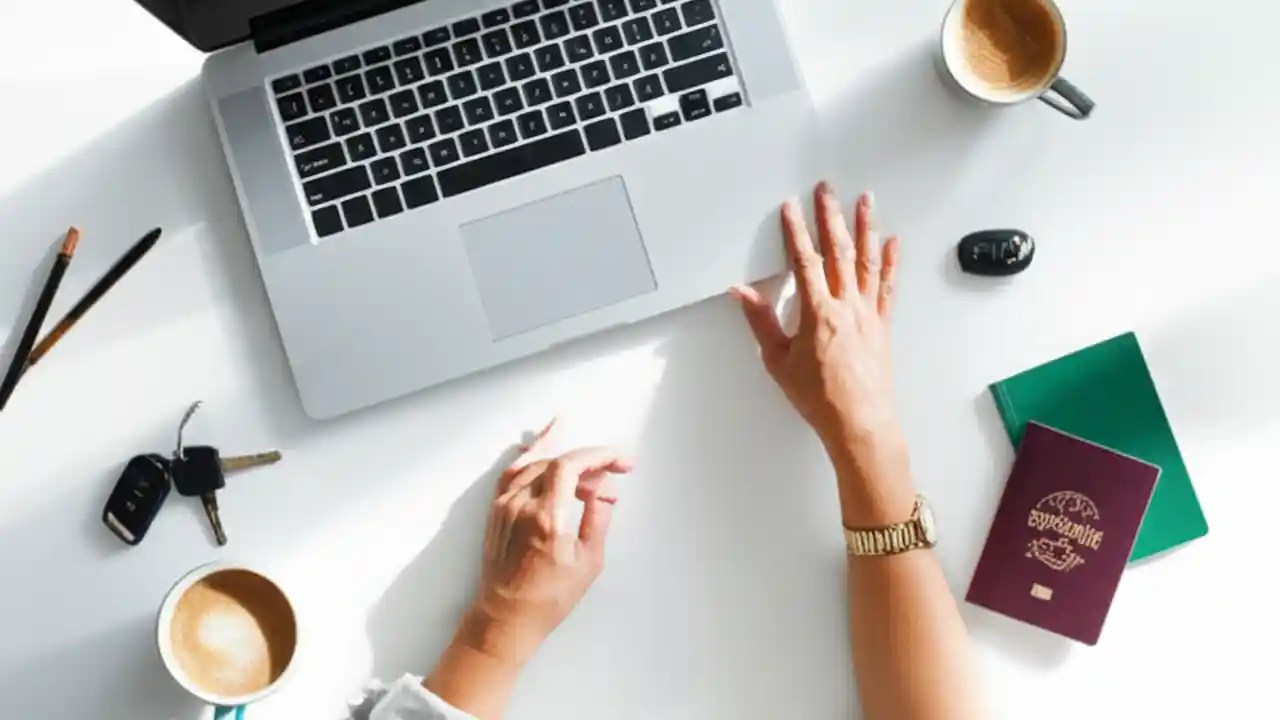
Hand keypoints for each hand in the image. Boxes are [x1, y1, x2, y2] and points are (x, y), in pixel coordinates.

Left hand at [470, 421, 631, 660]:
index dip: (599, 456)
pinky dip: (528, 454)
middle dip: (587, 461)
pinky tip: (539, 443)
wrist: (506, 617)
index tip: (620, 462)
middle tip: (609, 473)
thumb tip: (604, 491)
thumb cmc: (548, 598)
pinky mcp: (496, 510)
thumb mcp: (588, 562)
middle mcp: (521, 505)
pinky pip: (512, 472)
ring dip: (560, 452)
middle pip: (555, 461)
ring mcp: (504, 506)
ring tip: (575, 438)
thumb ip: (597, 518)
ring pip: (533, 462)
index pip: (571, 466)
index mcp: (547, 518)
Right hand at [732, 183, 912, 525]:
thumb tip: (743, 293)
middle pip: (838, 251)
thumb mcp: (778, 361)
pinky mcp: (883, 326)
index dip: (796, 231)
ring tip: (865, 201)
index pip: (804, 261)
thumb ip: (761, 322)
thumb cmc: (820, 399)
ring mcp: (869, 314)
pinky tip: (892, 243)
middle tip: (827, 190)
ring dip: (865, 228)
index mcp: (818, 313)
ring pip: (867, 261)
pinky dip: (891, 262)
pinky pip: (888, 286)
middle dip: (831, 217)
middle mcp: (847, 307)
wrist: (860, 424)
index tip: (791, 207)